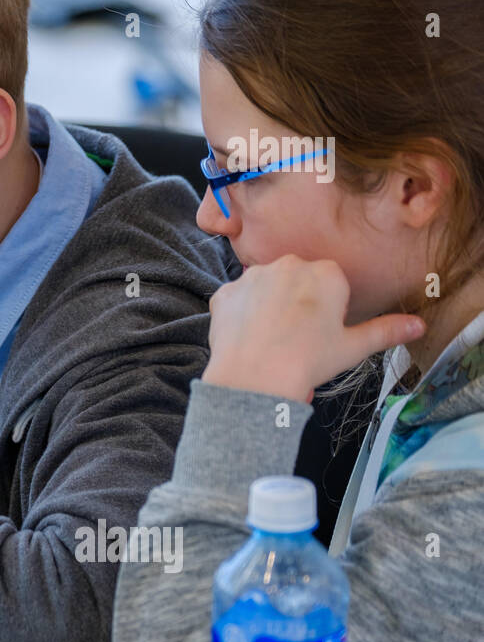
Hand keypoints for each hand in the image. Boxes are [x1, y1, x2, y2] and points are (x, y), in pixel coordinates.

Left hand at [202, 255, 425, 402]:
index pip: (332, 283)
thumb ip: (385, 331)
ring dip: (268, 305)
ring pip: (266, 287)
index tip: (322, 331)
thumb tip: (418, 325)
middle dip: (298, 301)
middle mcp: (288, 264)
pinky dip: (240, 315)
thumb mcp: (353, 347)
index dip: (328, 309)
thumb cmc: (309, 360)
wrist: (255, 377)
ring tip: (271, 338)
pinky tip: (246, 337)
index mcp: (325, 273)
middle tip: (297, 336)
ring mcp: (252, 276)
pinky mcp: (224, 292)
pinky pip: (236, 300)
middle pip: (297, 280)